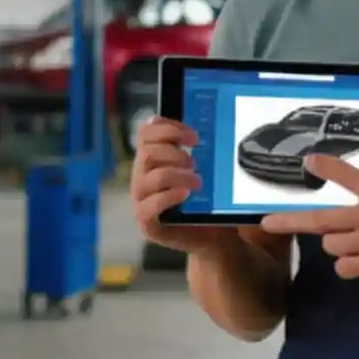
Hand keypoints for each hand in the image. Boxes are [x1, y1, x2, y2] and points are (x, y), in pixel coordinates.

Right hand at [129, 117, 240, 256]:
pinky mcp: (148, 224)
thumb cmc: (210, 199)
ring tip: (197, 181)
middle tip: (195, 161)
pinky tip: (185, 194)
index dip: (167, 128)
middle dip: (173, 151)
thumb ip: (203, 149)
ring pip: (148, 177)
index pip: (145, 133)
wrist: (215, 236)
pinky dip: (167, 197)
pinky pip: (147, 207)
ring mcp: (142, 201)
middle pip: (146, 152)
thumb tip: (213, 122)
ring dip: (175, 174)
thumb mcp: (207, 170)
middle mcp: (142, 177)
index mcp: (153, 160)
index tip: (194, 136)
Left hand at [259, 155, 358, 280]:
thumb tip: (341, 199)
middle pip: (321, 219)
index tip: (309, 162)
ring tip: (356, 242)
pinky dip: (347, 265)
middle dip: (290, 220)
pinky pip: (345, 267)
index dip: (328, 168)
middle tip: (268, 222)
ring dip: (336, 245)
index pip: (348, 176)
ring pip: (332, 246)